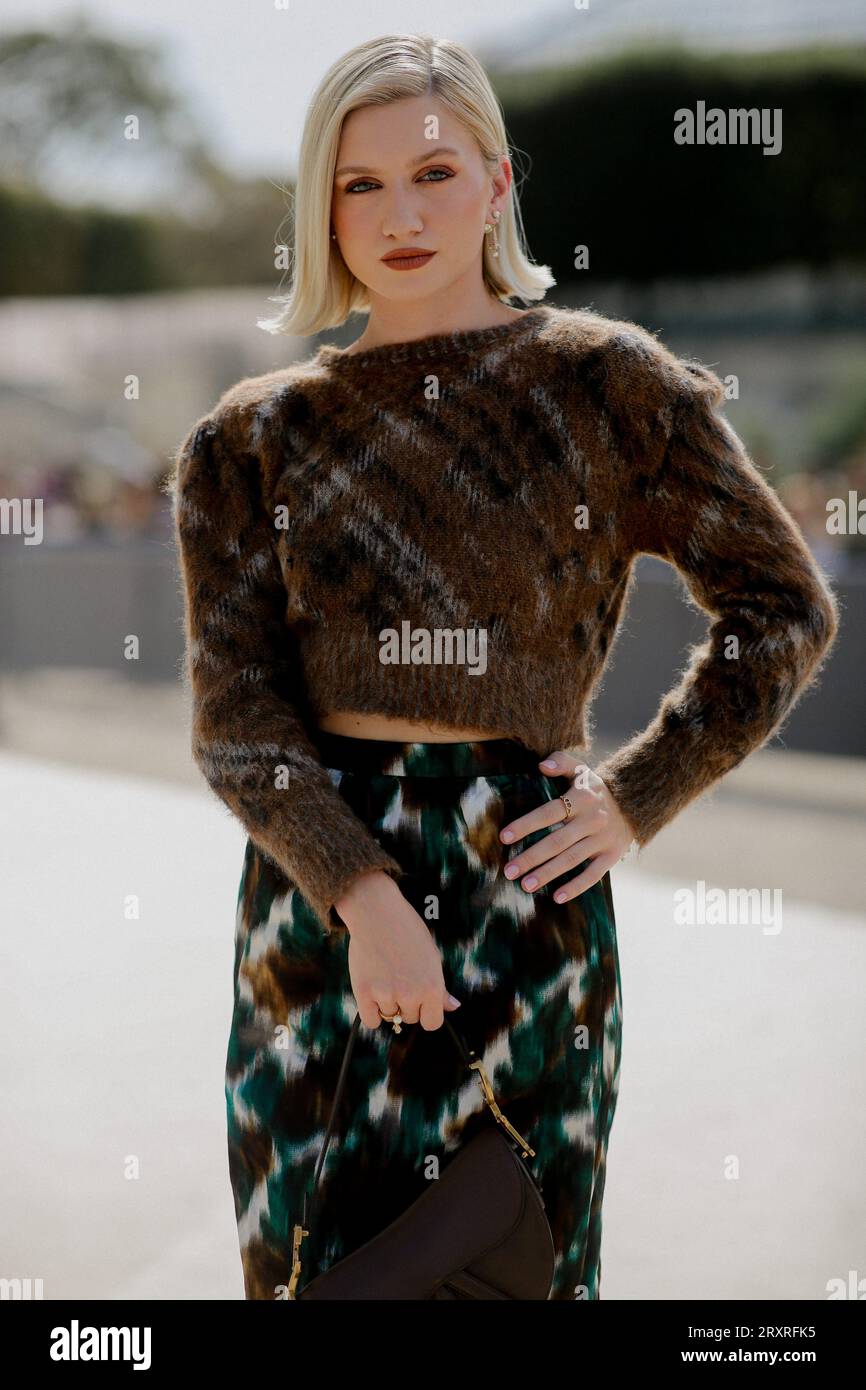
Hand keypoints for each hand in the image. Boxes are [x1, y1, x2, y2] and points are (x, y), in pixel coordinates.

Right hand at [334, 871, 461, 1031]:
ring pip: (390, 1017)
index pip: (433, 1023)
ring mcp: (387, 994)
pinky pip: (370, 1020)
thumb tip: (453, 1007)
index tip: (421, 1003)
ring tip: (385, 976)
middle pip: (410, 1019)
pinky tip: (372, 994)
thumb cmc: (407, 931)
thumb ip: (440, 987)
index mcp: (432, 986)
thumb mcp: (432, 957)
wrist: (377, 913)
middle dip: (406, 1004)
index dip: (427, 1014)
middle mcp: (411, 994)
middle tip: (399, 978)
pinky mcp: (364, 993)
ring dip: (387, 1004)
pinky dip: (371, 1012)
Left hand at [499, 752, 634, 901]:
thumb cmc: (595, 789)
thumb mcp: (581, 770)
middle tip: (509, 871)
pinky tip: (557, 897)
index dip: (526, 824)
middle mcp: (591, 820)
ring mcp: (602, 840)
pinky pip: (593, 875)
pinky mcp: (611, 856)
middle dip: (531, 857)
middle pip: (556, 842)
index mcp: (581, 799)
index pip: (549, 812)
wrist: (635, 804)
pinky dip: (576, 887)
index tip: (504, 837)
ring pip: (571, 860)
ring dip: (547, 874)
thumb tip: (541, 765)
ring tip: (525, 885)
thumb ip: (560, 762)